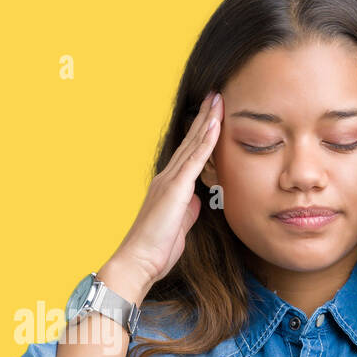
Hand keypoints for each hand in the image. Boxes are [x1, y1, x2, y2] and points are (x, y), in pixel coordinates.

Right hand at [109, 89, 222, 290]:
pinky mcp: (174, 188)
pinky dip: (205, 141)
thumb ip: (188, 208)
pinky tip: (214, 124)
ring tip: (217, 99)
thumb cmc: (156, 249)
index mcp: (168, 187)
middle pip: (190, 142)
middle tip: (216, 96)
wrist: (139, 261)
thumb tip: (198, 198)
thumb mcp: (180, 225)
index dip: (201, 133)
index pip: (189, 154)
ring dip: (207, 120)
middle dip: (204, 118)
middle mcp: (167, 178)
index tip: (213, 115)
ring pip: (192, 144)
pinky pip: (194, 160)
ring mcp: (170, 181)